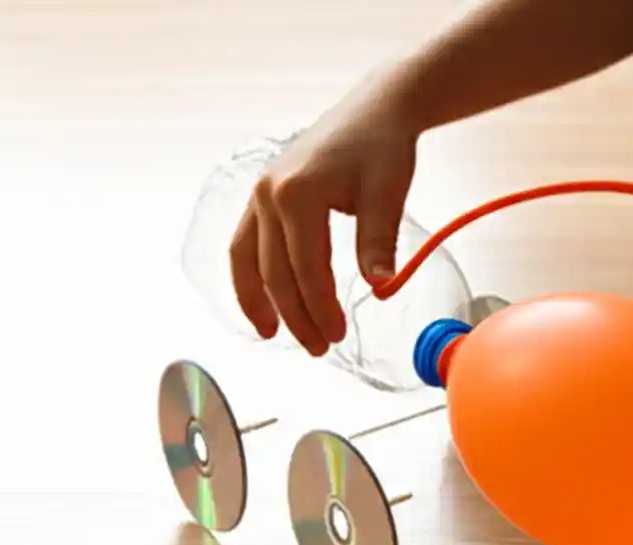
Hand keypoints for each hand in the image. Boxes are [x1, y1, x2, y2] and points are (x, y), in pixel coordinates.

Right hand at [230, 78, 419, 355]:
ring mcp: (260, 193)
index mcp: (297, 194)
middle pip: (275, 271)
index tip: (338, 335)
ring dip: (258, 301)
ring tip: (271, 335)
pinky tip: (262, 301)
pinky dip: (250, 276)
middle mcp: (268, 194)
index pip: (306, 269)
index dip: (320, 308)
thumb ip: (378, 241)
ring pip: (247, 260)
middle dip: (296, 315)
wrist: (375, 109)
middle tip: (319, 348)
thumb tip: (379, 286)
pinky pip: (245, 243)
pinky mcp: (262, 195)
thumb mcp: (387, 194)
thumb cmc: (383, 148)